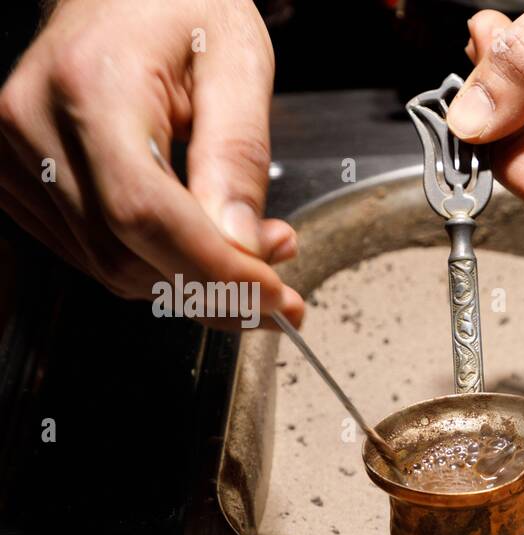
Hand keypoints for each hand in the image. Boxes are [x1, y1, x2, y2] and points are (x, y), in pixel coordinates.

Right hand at [0, 0, 304, 328]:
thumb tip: (246, 247)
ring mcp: (15, 155)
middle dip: (215, 288)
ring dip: (189, 282)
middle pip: (124, 254)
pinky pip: (91, 254)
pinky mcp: (17, 178)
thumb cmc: (181, 8)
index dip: (215, 273)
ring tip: (251, 252)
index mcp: (92, 86)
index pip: (145, 215)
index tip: (276, 298)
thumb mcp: (238, 66)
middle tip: (280, 283)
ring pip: (108, 267)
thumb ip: (240, 157)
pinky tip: (200, 244)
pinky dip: (154, 266)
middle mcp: (34, 123)